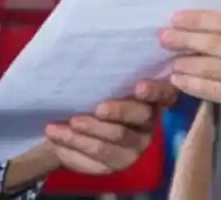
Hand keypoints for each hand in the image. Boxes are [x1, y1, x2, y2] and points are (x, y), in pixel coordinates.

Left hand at [44, 79, 176, 174]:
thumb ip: (107, 74)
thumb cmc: (94, 93)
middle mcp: (147, 125)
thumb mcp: (102, 81)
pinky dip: (72, 148)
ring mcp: (132, 149)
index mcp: (152, 99)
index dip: (155, 90)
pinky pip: (93, 161)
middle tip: (97, 108)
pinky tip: (56, 137)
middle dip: (117, 112)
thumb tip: (91, 54)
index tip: (139, 87)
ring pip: (110, 145)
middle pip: (137, 118)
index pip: (164, 93)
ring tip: (61, 126)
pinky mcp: (114, 166)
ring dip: (84, 135)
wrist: (74, 123)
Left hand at [163, 10, 220, 136]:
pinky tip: (180, 81)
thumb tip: (206, 32)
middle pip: (214, 43)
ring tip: (169, 61)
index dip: (197, 19)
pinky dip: (193, 84)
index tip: (175, 18)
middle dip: (185, 39)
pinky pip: (214, 90)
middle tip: (162, 37)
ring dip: (185, 63)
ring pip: (211, 67)